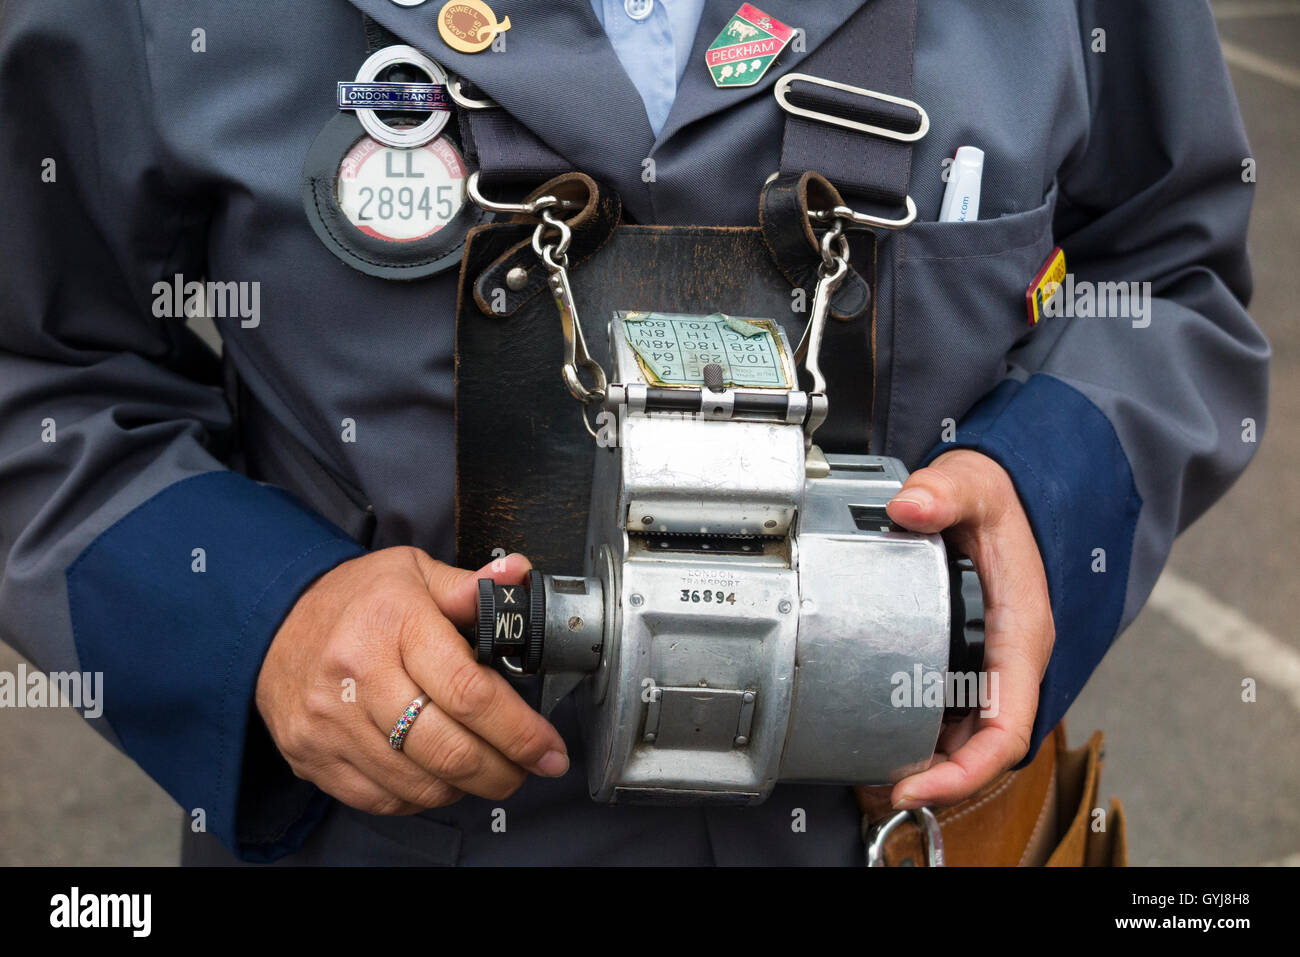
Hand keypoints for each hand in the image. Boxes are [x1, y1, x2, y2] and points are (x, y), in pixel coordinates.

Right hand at [254, 547, 568, 814]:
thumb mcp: (412, 573)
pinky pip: (383, 799)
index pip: (468, 691)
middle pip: (447, 748)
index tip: (549, 749)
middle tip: (529, 767)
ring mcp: (331, 723)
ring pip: (419, 783)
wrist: (271, 621)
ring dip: (468, 786)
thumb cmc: (355, 599)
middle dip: (503, 770)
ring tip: (488, 768)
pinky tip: (440, 775)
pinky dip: (423, 796)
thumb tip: (518, 577)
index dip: (520, 730)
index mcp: (393, 622)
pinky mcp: (313, 756)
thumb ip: (469, 586)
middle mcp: (358, 675)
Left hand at [884, 449, 1054, 808]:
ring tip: (872, 774)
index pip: (1007, 729)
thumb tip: (911, 506)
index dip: (966, 770)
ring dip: (927, 762)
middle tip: (880, 789)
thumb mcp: (973, 487)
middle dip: (938, 778)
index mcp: (1020, 634)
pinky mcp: (967, 660)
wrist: (998, 492)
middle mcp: (1008, 660)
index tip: (917, 786)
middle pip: (982, 746)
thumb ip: (943, 493)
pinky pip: (950, 712)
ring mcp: (988, 664)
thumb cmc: (996, 499)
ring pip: (965, 736)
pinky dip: (921, 733)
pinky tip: (881, 736)